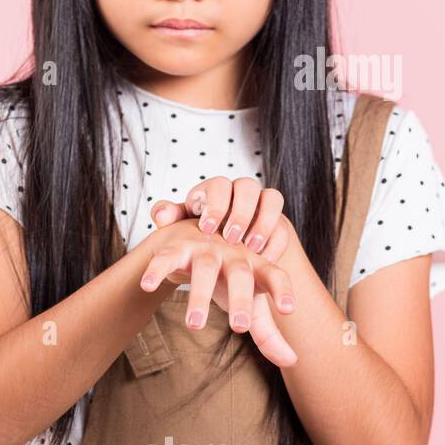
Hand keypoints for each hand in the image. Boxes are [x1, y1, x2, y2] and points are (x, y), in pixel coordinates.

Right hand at [138, 218, 298, 366]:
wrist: (194, 236)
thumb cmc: (229, 276)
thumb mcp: (250, 301)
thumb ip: (268, 332)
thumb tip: (293, 363)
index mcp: (256, 267)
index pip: (275, 276)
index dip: (282, 290)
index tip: (288, 309)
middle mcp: (233, 255)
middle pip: (240, 275)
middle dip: (240, 300)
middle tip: (238, 328)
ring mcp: (204, 249)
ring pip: (204, 270)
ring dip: (199, 296)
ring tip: (195, 326)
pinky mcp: (176, 248)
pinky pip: (166, 258)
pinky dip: (156, 270)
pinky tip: (147, 286)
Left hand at [151, 177, 287, 260]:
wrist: (222, 254)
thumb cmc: (197, 236)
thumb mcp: (181, 228)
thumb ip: (171, 218)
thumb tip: (159, 214)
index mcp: (214, 191)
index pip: (218, 184)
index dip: (215, 205)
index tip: (207, 229)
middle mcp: (240, 192)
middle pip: (247, 186)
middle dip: (240, 212)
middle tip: (231, 238)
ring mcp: (262, 205)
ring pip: (272, 199)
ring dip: (263, 223)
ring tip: (251, 249)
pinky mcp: (279, 222)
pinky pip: (284, 225)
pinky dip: (276, 242)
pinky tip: (264, 260)